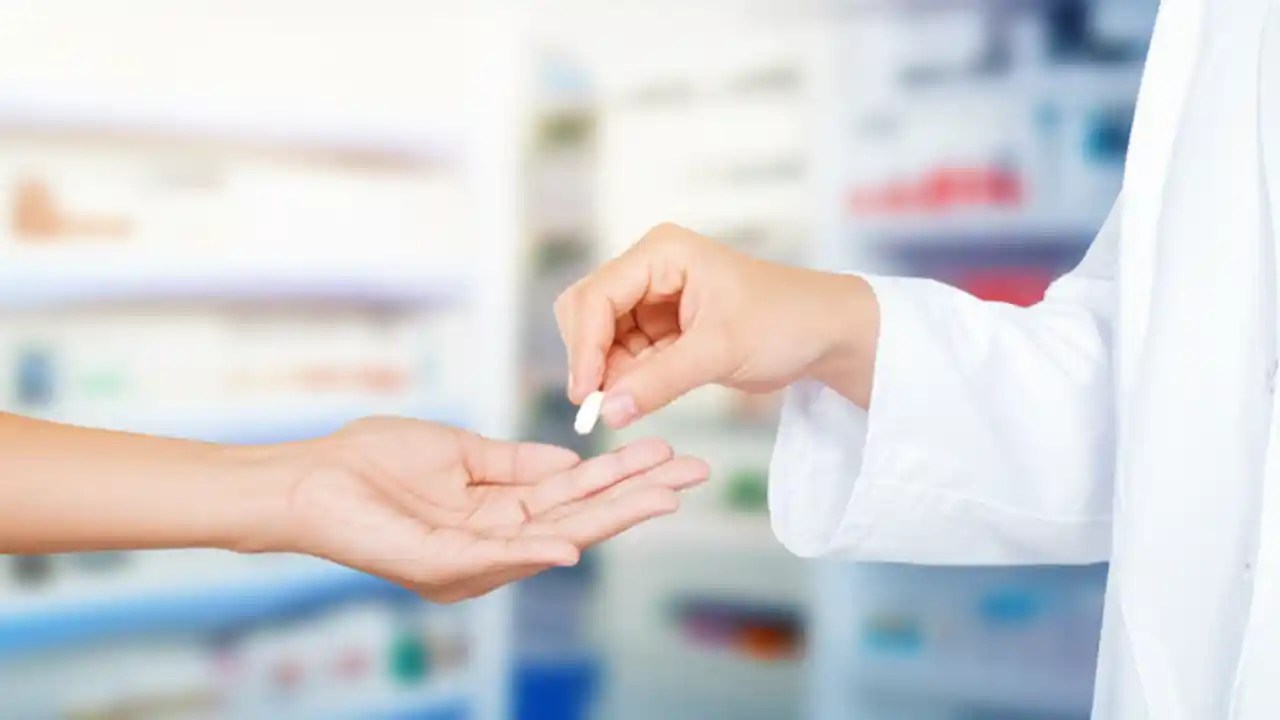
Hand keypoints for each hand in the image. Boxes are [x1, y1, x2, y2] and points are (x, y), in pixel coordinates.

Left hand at [274, 417, 707, 602]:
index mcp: (501, 512)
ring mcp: (471, 557)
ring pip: (554, 538)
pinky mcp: (439, 563)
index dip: (622, 475)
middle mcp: (496, 541)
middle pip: (580, 519)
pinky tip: (574, 547)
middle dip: (637, 496)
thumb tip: (573, 460)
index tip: (668, 451)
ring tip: (661, 496)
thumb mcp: (460, 451)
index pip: (575, 494)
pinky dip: (536, 555)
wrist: (310, 477)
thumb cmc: (374, 461)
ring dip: (608, 520)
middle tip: (692, 473)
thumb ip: (515, 462)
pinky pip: (495, 560)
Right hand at [555, 223, 877, 426]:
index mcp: (661, 253)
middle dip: (591, 358)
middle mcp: (649, 269)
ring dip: (609, 373)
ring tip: (632, 402)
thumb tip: (607, 411)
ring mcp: (653, 298)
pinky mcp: (661, 327)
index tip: (584, 394)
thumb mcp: (721, 351)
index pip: (598, 296)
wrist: (824, 334)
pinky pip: (624, 355)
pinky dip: (626, 379)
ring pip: (601, 339)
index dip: (584, 346)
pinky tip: (642, 397)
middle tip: (598, 405)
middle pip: (588, 312)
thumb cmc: (784, 322)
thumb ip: (659, 381)